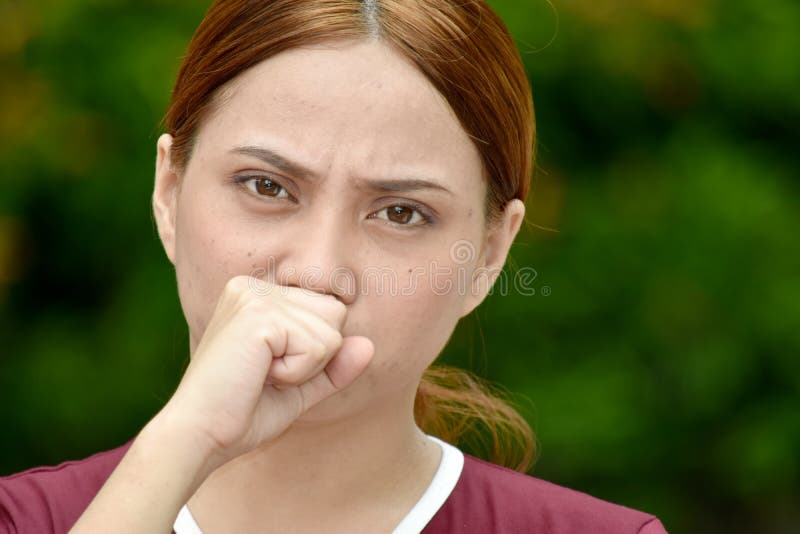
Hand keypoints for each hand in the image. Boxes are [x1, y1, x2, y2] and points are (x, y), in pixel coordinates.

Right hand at [161, 274, 373, 468]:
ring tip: (262, 375)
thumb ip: (334, 366)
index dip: (314, 353)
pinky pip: (318, 345)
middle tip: (268, 374)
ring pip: (330, 331)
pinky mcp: (259, 315)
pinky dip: (298, 372)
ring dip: (305, 367)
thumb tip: (369, 345)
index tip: (270, 370)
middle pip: (335, 313)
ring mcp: (255, 296)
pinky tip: (260, 375)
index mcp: (258, 295)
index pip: (327, 310)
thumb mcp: (300, 387)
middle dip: (315, 356)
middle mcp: (254, 286)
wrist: (200, 435)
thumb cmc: (242, 412)